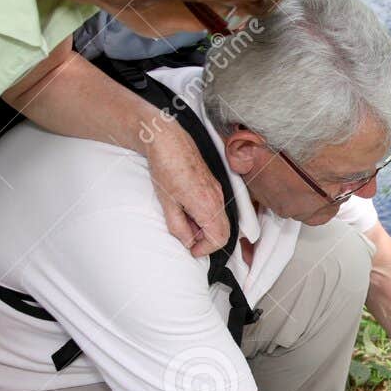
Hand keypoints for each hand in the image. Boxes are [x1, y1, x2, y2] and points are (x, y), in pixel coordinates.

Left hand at [147, 128, 228, 257]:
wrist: (168, 141)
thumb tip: (188, 242)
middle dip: (206, 240)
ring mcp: (217, 190)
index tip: (191, 249)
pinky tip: (186, 208)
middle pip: (224, 232)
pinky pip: (216, 208)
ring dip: (205, 228)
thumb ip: (179, 227)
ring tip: (183, 220)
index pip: (219, 238)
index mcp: (207, 205)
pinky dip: (205, 216)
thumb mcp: (167, 204)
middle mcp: (217, 198)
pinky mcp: (214, 185)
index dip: (205, 249)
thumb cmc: (166, 168)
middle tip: (187, 238)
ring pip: (220, 220)